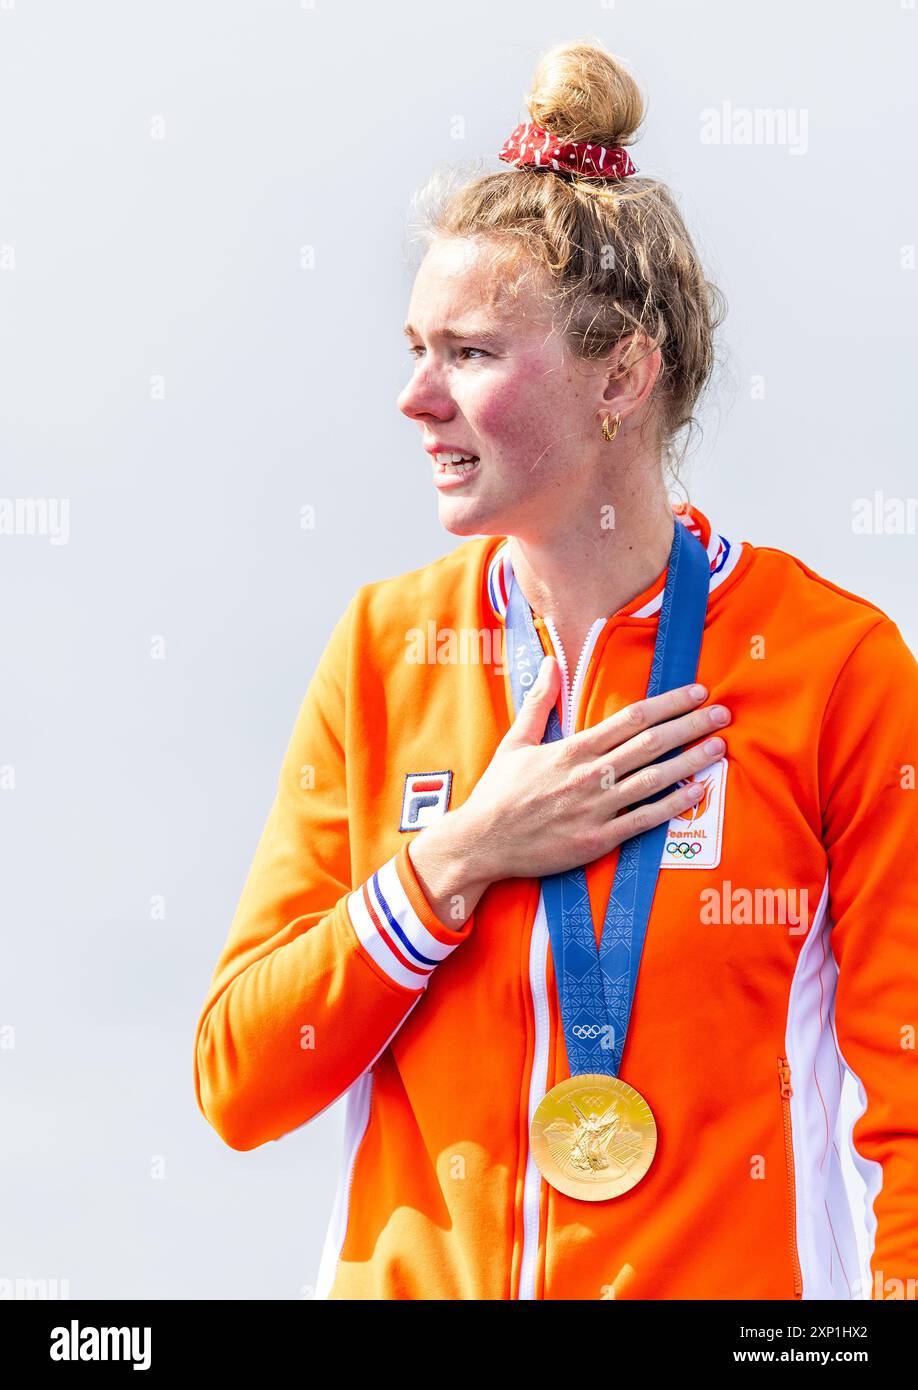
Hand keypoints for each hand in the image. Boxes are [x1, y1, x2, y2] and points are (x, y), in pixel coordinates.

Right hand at [456, 656, 730, 882]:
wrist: (482, 842)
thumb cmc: (499, 792)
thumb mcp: (515, 741)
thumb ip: (539, 701)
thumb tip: (550, 662)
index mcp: (573, 748)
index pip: (632, 718)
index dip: (669, 703)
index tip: (695, 692)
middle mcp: (590, 774)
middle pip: (652, 743)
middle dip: (691, 725)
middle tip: (721, 713)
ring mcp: (597, 807)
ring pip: (655, 778)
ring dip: (692, 761)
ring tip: (719, 746)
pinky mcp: (599, 838)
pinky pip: (646, 818)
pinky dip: (675, 804)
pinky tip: (698, 790)